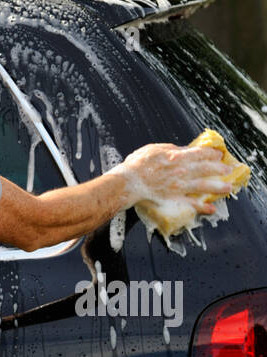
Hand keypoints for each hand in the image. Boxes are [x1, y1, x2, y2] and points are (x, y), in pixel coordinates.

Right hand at [111, 143, 235, 211]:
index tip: (218, 154)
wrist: (129, 183)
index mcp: (177, 157)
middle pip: (205, 169)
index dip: (211, 153)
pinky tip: (212, 209)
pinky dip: (202, 207)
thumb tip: (181, 150)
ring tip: (228, 188)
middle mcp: (182, 171)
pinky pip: (192, 204)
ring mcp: (180, 186)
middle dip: (219, 168)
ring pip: (204, 186)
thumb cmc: (137, 165)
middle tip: (228, 169)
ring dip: (218, 187)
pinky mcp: (175, 199)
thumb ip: (169, 148)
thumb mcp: (153, 149)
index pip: (199, 153)